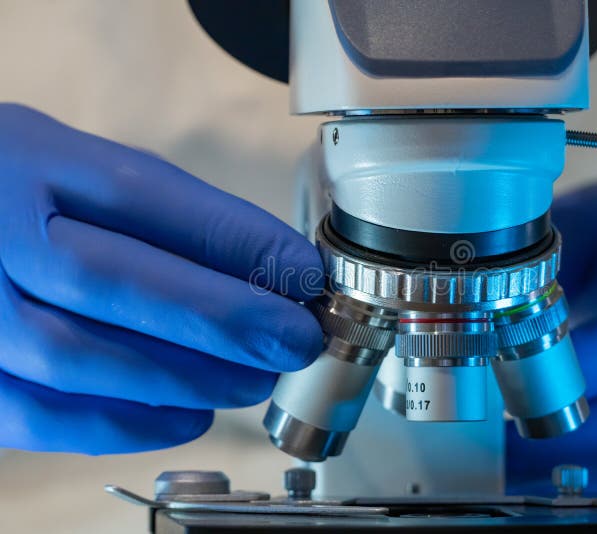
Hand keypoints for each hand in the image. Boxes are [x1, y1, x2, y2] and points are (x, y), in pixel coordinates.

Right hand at [0, 104, 322, 453]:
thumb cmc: (15, 195)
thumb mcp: (71, 166)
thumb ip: (152, 211)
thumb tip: (266, 270)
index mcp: (25, 158)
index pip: (143, 194)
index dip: (235, 239)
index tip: (304, 274)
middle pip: (109, 278)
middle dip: (222, 317)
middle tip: (295, 341)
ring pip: (75, 355)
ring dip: (185, 377)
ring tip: (253, 380)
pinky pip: (38, 415)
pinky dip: (126, 424)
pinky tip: (191, 415)